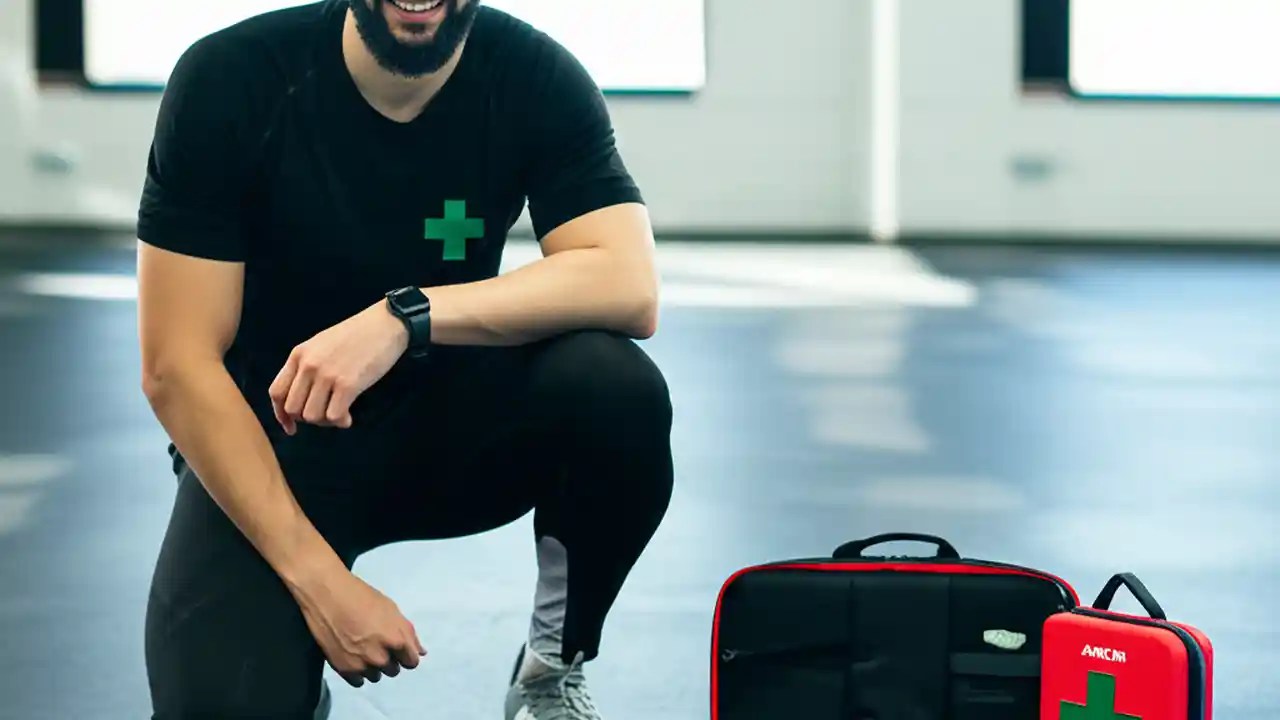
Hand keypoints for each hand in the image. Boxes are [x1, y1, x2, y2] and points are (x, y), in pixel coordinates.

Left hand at [269, 300, 408, 432]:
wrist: (386, 324)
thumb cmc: (357, 335)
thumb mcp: (321, 344)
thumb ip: (307, 366)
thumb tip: (303, 398)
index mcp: (299, 354)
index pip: (277, 392)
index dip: (281, 415)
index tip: (291, 427)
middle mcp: (308, 365)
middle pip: (293, 409)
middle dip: (307, 418)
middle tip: (325, 414)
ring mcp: (327, 375)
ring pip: (311, 416)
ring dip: (325, 421)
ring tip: (339, 413)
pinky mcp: (348, 384)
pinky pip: (334, 416)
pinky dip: (340, 422)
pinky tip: (349, 416)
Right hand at [294, 569, 425, 687]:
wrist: (327, 594)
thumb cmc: (361, 596)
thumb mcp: (391, 609)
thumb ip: (408, 633)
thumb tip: (420, 652)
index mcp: (396, 640)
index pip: (411, 662)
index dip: (406, 654)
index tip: (399, 648)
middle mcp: (380, 656)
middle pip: (393, 670)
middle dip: (390, 659)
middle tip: (378, 643)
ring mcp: (360, 664)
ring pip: (376, 676)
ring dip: (373, 666)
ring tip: (363, 648)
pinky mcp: (343, 669)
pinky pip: (358, 681)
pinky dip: (358, 672)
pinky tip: (353, 656)